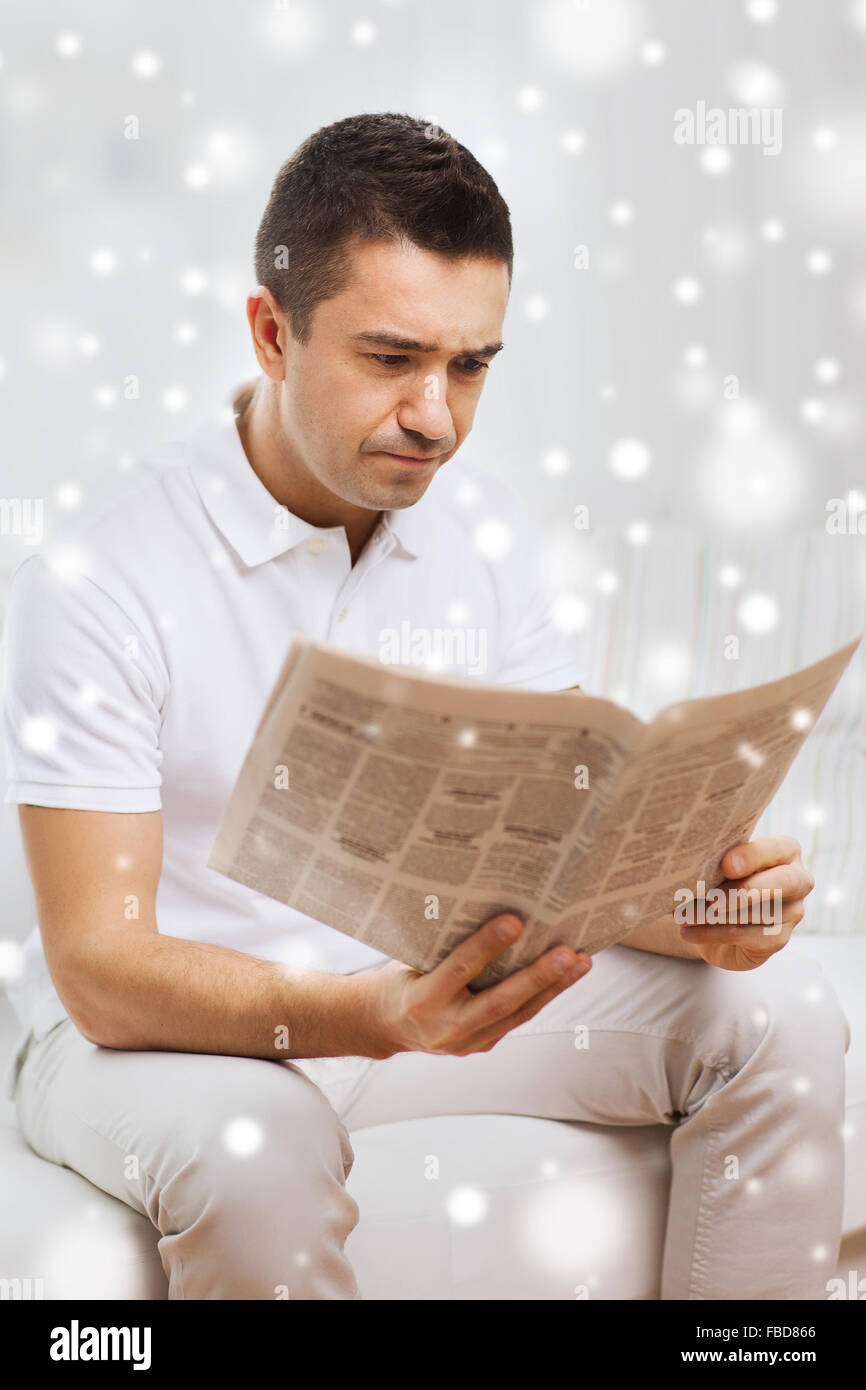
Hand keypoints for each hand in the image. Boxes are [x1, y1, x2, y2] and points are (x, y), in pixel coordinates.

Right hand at [361, 913, 591, 1057]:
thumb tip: (490, 908)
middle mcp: (447, 1027)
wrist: (382, 1025)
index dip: (488, 945)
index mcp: (423, 1000)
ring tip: (581, 962)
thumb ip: (446, 945)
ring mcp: (467, 1042)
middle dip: (538, 977)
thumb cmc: (400, 978)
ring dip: (554, 988)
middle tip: (568, 952)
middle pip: (501, 1000)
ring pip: (519, 1013)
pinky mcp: (482, 1045)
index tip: (515, 921)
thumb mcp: (412, 959)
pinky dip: (543, 996)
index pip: (461, 968)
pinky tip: (565, 976)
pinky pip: (517, 1018)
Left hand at [678, 834, 814, 970]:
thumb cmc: (721, 881)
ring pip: (760, 913)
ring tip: (683, 914)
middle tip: (711, 897)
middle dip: (746, 890)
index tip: (725, 865)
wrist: (717, 922)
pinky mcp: (778, 938)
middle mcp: (798, 880)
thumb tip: (694, 861)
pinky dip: (712, 933)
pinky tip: (687, 932)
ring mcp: (792, 912)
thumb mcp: (721, 866)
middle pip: (785, 883)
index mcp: (785, 852)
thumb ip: (720, 860)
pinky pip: (746, 935)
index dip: (753, 856)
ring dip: (716, 915)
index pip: (779, 849)